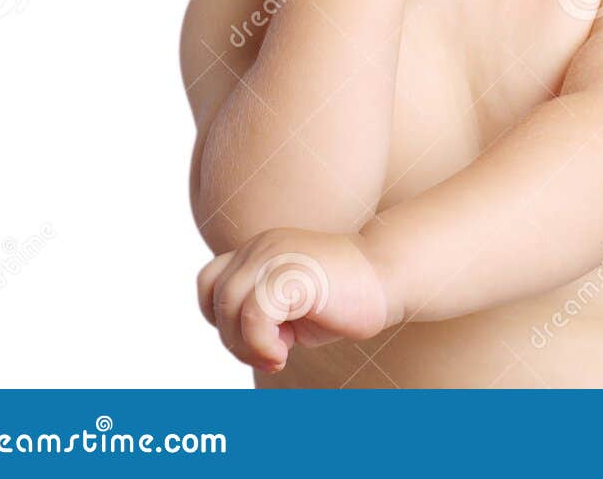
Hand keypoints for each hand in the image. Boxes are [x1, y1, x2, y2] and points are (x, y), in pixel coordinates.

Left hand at [195, 228, 399, 373]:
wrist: (392, 277)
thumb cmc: (347, 298)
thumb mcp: (293, 307)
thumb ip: (260, 314)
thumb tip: (237, 341)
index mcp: (261, 249)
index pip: (210, 281)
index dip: (220, 317)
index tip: (256, 339)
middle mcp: (263, 246)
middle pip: (215, 297)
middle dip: (234, 339)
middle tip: (271, 356)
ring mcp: (275, 254)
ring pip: (229, 306)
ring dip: (246, 344)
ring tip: (278, 356)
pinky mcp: (291, 272)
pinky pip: (254, 314)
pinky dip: (261, 344)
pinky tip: (284, 354)